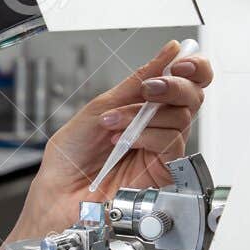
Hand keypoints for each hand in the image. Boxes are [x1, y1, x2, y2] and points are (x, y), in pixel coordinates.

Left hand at [0, 40, 212, 249]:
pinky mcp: (163, 172)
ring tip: (113, 125)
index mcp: (143, 109)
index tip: (178, 59)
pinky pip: (170, 142)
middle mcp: (156, 128)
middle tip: (150, 87)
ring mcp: (161, 150)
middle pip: (192, 95)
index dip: (190, 67)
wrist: (58, 197)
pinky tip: (123, 142)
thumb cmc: (70, 161)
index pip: (183, 81)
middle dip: (173, 84)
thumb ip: (136, 82)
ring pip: (181, 116)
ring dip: (142, 114)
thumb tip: (168, 52)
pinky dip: (144, 134)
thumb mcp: (99, 109)